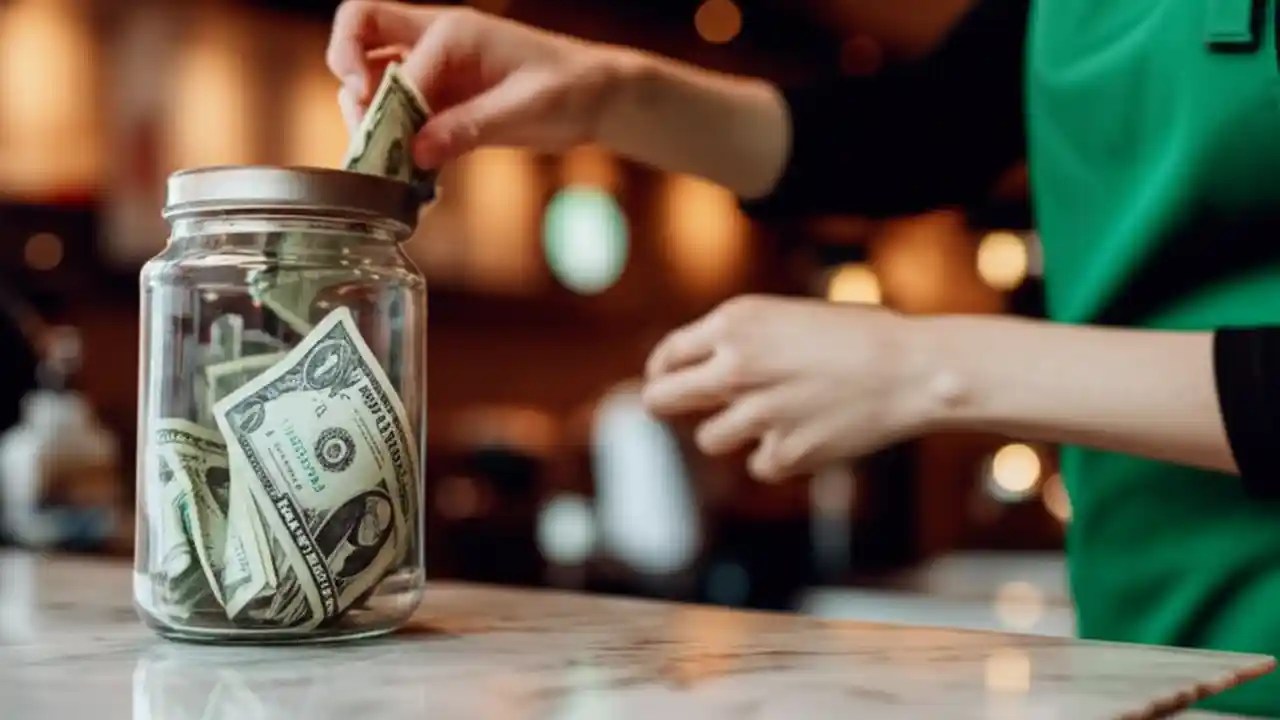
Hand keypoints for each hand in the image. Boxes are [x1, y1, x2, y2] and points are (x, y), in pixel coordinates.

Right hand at [327, 1, 626, 167]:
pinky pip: (400, 111)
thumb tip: (417, 152)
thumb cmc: (568, 89)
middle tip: (365, 129)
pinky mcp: (442, 98)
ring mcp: (435, 69)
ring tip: (385, 159)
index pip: (397, 61)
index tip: (391, 142)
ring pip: (372, 73)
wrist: (595, 96)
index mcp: (454, 32)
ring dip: (367, 114)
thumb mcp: (524, 111)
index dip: (385, 101)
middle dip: (349, 76)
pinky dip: (395, 138)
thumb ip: (470, 128)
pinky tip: (412, 172)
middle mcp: (436, 41)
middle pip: (359, 33)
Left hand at [642, 296, 942, 481]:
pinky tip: (807, 434)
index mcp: (734, 322)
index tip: (664, 380)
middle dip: (662, 404)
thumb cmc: (858, 335)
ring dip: (731, 432)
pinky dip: (776, 456)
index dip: (662, 371)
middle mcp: (736, 367)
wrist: (911, 369)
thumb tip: (694, 368)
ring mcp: (757, 414)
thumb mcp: (787, 316)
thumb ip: (739, 340)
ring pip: (709, 439)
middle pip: (662, 400)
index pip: (668, 354)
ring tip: (771, 415)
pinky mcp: (784, 454)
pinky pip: (757, 464)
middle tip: (669, 409)